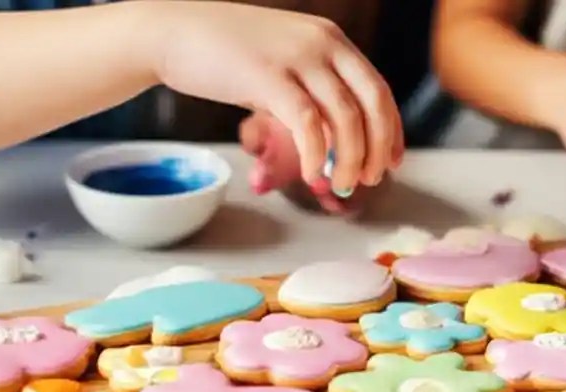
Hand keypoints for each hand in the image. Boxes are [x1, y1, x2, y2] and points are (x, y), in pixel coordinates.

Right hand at [152, 3, 403, 195]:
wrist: (174, 32)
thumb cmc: (225, 54)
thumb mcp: (283, 64)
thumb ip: (311, 90)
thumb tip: (336, 139)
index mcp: (331, 39)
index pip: (378, 88)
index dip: (391, 130)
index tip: (391, 162)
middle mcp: (322, 43)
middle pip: (372, 103)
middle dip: (377, 148)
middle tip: (370, 180)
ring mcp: (296, 57)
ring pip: (344, 116)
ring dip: (349, 159)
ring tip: (340, 185)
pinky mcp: (267, 75)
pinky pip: (307, 122)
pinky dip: (316, 153)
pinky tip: (312, 173)